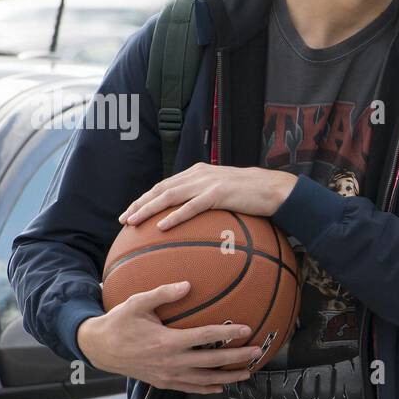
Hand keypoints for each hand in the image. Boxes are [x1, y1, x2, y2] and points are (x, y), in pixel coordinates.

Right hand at [75, 280, 267, 392]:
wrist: (98, 348)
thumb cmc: (119, 323)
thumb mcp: (137, 303)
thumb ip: (163, 293)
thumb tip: (188, 285)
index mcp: (167, 341)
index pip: (206, 337)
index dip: (228, 333)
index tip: (247, 329)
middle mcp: (171, 362)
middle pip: (212, 362)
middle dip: (237, 358)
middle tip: (258, 352)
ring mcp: (167, 375)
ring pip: (204, 380)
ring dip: (228, 378)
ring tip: (247, 373)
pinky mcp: (162, 383)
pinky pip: (189, 389)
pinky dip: (206, 389)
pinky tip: (220, 388)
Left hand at [117, 164, 297, 229]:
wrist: (275, 188)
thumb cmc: (252, 195)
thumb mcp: (225, 193)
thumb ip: (207, 199)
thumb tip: (194, 217)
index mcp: (198, 173)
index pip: (165, 185)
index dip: (146, 198)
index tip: (131, 212)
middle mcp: (199, 174)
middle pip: (161, 189)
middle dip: (140, 204)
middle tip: (124, 220)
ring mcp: (208, 183)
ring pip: (170, 196)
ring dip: (149, 209)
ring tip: (134, 222)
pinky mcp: (219, 193)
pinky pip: (192, 206)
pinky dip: (174, 216)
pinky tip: (161, 226)